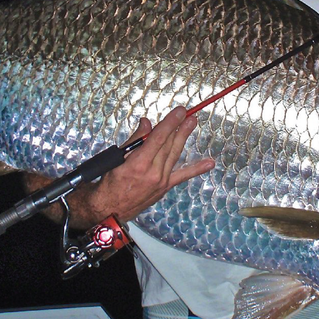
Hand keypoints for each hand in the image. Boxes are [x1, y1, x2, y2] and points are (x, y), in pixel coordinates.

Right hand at [27, 107, 214, 227]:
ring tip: (192, 124)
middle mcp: (153, 172)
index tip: (180, 111)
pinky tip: (209, 163)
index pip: (159, 137)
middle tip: (190, 114)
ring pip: (175, 154)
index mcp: (139, 163)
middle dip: (180, 127)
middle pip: (169, 144)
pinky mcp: (165, 187)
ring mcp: (161, 181)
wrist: (110, 208)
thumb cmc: (110, 182)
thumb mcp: (117, 157)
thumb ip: (135, 140)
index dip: (171, 122)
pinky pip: (182, 176)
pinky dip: (196, 169)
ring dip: (184, 137)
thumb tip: (147, 123)